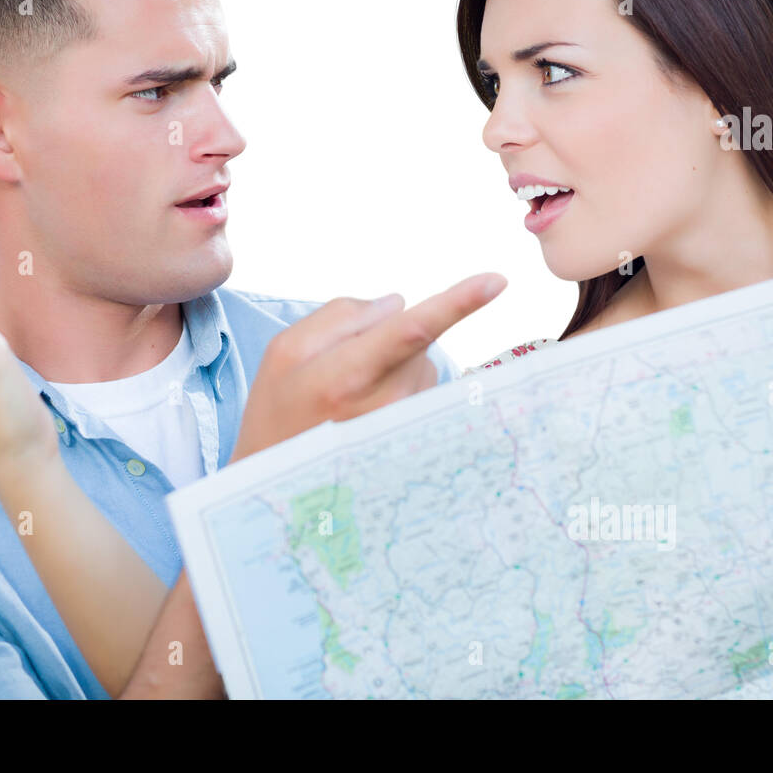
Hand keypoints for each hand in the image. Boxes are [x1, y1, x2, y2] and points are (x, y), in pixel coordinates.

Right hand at [231, 272, 506, 461]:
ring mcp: (405, 433)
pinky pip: (423, 397)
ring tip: (351, 403)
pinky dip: (400, 395)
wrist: (275, 491)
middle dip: (390, 338)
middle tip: (342, 370)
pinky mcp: (418, 446)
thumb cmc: (277, 417)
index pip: (411, 331)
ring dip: (396, 370)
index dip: (457, 302)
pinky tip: (368, 420)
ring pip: (422, 368)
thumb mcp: (284, 354)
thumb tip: (398, 303)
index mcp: (344, 379)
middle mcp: (384, 409)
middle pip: (417, 341)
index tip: (497, 281)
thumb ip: (339, 316)